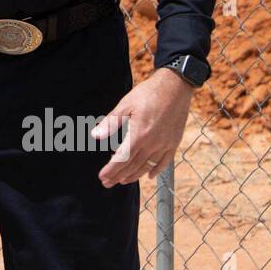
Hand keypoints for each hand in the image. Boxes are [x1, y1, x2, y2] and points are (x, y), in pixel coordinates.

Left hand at [93, 67, 193, 187]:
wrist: (175, 86)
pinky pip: (165, 161)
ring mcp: (165, 144)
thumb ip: (111, 123)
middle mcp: (153, 144)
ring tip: (123, 181)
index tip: (102, 177)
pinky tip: (149, 175)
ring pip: (148, 166)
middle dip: (119, 176)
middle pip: (133, 166)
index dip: (111, 170)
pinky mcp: (174, 142)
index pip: (122, 159)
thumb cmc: (148, 93)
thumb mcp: (125, 105)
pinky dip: (156, 170)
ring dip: (134, 175)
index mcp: (139, 135)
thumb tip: (95, 136)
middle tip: (108, 183)